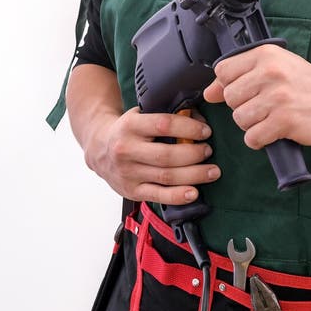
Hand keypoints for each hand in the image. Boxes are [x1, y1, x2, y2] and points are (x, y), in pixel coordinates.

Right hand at [85, 107, 220, 204]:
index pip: (164, 125)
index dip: (188, 128)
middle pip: (167, 155)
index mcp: (131, 126)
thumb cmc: (128, 130)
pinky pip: (158, 196)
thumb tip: (198, 120)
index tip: (205, 131)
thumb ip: (166, 116)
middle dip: (194, 154)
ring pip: (166, 177)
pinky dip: (178, 196)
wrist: (99, 148)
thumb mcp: (141, 114)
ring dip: (194, 175)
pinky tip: (194, 192)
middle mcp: (127, 150)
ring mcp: (128, 173)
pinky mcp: (131, 191)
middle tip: (208, 151)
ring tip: (212, 171)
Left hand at [203, 44, 310, 149]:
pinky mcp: (284, 121)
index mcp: (266, 54)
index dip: (230, 85)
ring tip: (271, 118)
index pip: (223, 71)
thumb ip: (241, 77)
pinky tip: (275, 132)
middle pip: (230, 98)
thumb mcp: (275, 69)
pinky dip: (260, 140)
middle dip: (243, 107)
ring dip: (253, 125)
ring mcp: (278, 97)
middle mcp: (270, 72)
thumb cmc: (306, 86)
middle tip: (265, 107)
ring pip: (239, 120)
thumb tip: (208, 93)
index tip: (248, 90)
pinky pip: (253, 138)